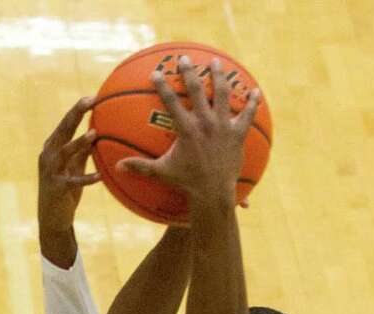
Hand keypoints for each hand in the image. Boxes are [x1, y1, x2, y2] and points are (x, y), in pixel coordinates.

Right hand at [37, 97, 100, 243]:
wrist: (52, 219)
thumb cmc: (66, 191)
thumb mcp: (74, 168)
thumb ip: (83, 152)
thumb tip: (98, 134)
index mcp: (53, 147)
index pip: (66, 123)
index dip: (78, 109)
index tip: (93, 96)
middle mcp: (48, 154)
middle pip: (63, 130)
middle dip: (75, 114)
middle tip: (91, 101)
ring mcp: (50, 171)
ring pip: (64, 152)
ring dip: (79, 142)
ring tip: (94, 134)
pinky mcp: (56, 188)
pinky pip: (73, 181)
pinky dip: (86, 178)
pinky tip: (100, 177)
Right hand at [119, 58, 260, 207]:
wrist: (213, 194)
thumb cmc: (187, 183)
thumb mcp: (162, 173)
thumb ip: (141, 167)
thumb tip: (118, 167)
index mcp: (186, 129)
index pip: (170, 101)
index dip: (162, 85)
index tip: (156, 74)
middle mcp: (205, 123)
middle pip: (196, 90)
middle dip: (190, 72)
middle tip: (185, 59)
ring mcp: (223, 127)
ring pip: (221, 94)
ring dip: (219, 76)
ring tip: (216, 63)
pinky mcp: (237, 135)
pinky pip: (247, 115)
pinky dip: (251, 103)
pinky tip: (256, 91)